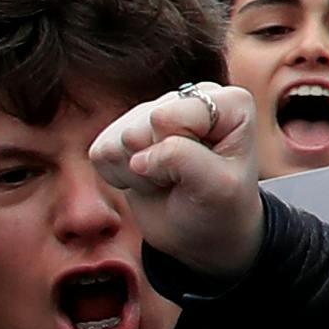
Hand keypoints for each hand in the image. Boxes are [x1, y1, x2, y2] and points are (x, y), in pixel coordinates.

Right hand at [85, 82, 267, 277]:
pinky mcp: (122, 131)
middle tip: (183, 180)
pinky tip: (148, 179)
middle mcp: (190, 98)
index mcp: (228, 102)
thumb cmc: (220, 205)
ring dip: (139, 174)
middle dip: (156, 166)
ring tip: (169, 180)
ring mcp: (153, 111)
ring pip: (118, 140)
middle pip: (140, 127)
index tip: (203, 171)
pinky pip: (100, 152)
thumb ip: (184, 160)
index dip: (177, 153)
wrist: (201, 230)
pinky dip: (120, 177)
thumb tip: (138, 156)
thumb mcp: (218, 188)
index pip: (169, 116)